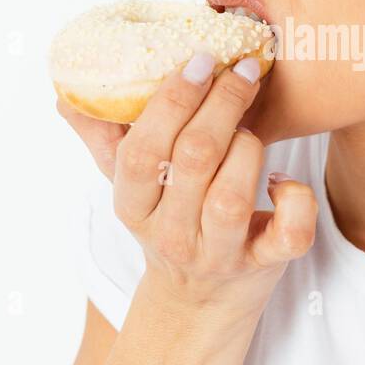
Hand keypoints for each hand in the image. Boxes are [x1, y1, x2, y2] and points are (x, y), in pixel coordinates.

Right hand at [56, 52, 317, 317]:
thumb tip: (68, 92)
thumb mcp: (132, 188)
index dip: (171, 102)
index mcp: (133, 207)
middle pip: (194, 160)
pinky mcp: (265, 263)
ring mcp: (220, 253)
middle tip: (243, 68)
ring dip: (249, 147)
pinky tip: (284, 180)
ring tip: (252, 127)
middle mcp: (173, 234)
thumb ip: (103, 137)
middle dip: (223, 104)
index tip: (199, 61)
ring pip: (234, 195)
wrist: (201, 304)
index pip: (142, 152)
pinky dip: (296, 199)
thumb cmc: (169, 223)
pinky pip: (290, 232)